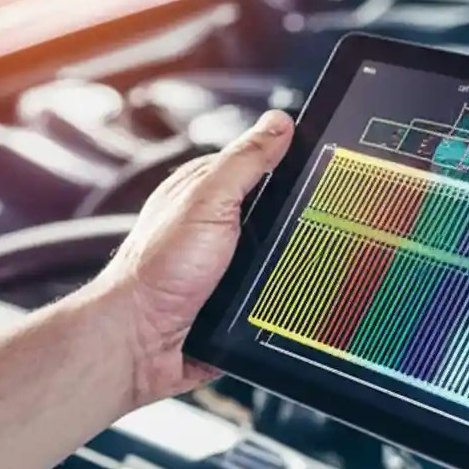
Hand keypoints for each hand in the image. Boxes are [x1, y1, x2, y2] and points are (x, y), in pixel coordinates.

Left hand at [80, 110, 294, 407]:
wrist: (139, 345)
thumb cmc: (156, 271)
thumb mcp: (208, 202)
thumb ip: (245, 162)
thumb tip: (279, 124)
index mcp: (209, 190)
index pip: (265, 164)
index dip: (296, 164)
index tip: (329, 166)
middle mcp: (218, 226)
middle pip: (280, 214)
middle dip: (300, 223)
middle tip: (318, 226)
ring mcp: (229, 266)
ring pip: (283, 257)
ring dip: (294, 266)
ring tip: (303, 269)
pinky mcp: (238, 303)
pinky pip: (277, 297)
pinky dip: (285, 301)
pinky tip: (288, 302)